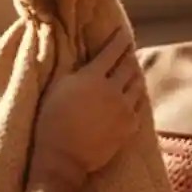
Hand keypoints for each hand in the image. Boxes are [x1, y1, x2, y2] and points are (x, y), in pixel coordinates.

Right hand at [32, 27, 145, 184]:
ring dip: (136, 74)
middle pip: (128, 65)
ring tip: (134, 70)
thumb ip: (74, 70)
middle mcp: (113, 89)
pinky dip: (138, 96)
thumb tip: (83, 57)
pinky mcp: (130, 126)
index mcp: (93, 76)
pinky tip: (135, 95)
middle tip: (129, 50)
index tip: (123, 33)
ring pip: (137, 84)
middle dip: (129, 55)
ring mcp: (124, 109)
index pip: (112, 51)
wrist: (63, 158)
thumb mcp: (57, 87)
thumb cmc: (52, 121)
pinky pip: (139, 106)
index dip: (119, 40)